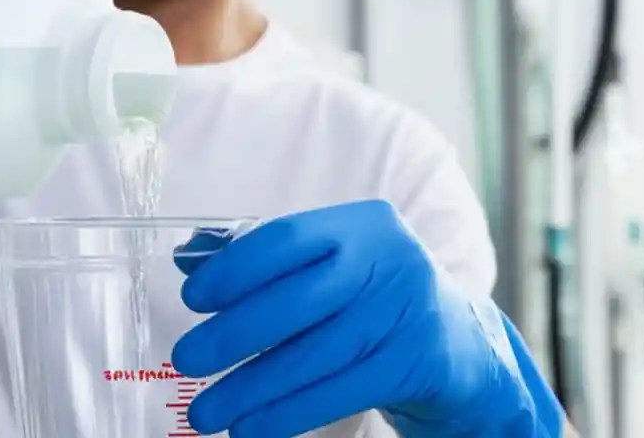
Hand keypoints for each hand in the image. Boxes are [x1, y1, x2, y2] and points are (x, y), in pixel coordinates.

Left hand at [170, 200, 563, 436]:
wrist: (459, 345)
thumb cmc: (371, 298)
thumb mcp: (330, 268)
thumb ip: (264, 261)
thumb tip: (188, 260)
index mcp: (358, 225)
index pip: (287, 238)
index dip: (235, 268)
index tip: (192, 298)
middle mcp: (389, 260)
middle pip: (298, 300)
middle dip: (233, 334)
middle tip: (185, 360)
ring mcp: (409, 311)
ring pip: (315, 355)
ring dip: (252, 388)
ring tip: (206, 413)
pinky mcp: (420, 363)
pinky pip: (341, 391)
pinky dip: (289, 414)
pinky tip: (252, 428)